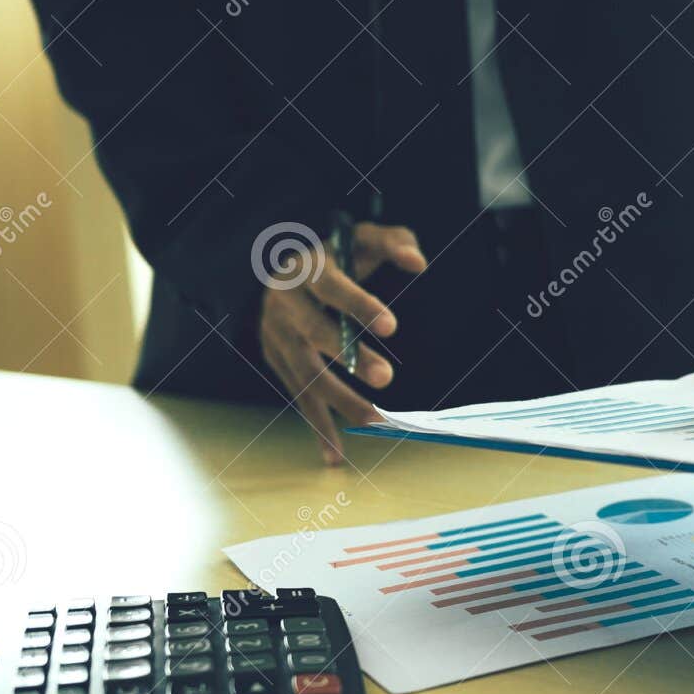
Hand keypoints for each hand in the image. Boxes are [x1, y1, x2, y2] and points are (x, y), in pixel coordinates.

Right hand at [259, 222, 426, 464]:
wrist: (282, 271)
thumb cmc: (335, 256)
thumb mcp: (360, 238)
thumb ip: (392, 242)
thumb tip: (417, 262)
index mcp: (306, 270)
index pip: (331, 286)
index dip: (359, 305)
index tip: (392, 326)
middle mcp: (284, 304)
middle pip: (314, 333)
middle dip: (349, 358)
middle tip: (386, 378)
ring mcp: (276, 337)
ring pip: (305, 373)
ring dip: (338, 400)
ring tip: (374, 422)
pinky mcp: (276, 363)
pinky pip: (298, 397)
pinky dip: (317, 426)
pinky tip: (335, 455)